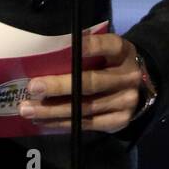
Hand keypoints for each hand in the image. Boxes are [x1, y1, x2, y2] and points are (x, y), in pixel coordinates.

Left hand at [16, 32, 142, 133]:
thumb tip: (50, 50)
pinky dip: (62, 123)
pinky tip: (43, 121)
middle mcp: (128, 77)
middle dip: (59, 86)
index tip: (72, 44)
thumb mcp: (106, 51)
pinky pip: (87, 124)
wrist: (140, 88)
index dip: (91, 45)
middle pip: (92, 82)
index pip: (108, 46)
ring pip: (85, 108)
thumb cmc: (111, 64)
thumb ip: (87, 51)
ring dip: (53, 110)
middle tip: (33, 87)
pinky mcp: (120, 120)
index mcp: (123, 52)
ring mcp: (126, 101)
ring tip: (28, 109)